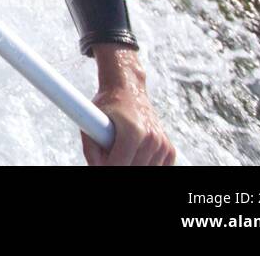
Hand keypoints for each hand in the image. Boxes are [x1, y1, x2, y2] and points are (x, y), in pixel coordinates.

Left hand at [83, 45, 175, 165]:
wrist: (128, 89)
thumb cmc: (108, 104)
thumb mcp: (90, 121)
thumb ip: (91, 150)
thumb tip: (96, 168)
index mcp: (133, 131)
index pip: (119, 164)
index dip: (105, 166)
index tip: (100, 161)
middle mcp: (152, 138)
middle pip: (133, 169)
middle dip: (117, 164)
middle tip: (109, 152)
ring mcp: (163, 144)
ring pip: (146, 170)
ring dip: (131, 164)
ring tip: (121, 149)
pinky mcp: (169, 149)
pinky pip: (159, 169)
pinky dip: (145, 164)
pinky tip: (136, 154)